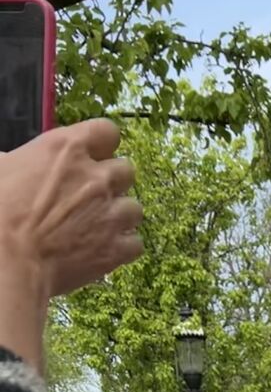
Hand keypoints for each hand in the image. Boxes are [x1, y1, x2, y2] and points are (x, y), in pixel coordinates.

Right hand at [0, 120, 142, 299]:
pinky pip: (136, 243)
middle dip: (114, 181)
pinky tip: (106, 248)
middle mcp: (96, 178)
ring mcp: (110, 214)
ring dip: (120, 215)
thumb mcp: (1, 168)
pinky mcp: (116, 249)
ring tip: (99, 225)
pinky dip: (124, 246)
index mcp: (66, 149)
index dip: (103, 144)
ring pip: (134, 208)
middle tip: (95, 194)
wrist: (10, 259)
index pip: (106, 132)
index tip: (96, 154)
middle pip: (126, 170)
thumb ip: (20, 161)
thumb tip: (12, 162)